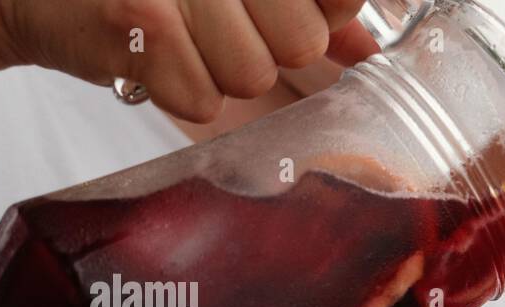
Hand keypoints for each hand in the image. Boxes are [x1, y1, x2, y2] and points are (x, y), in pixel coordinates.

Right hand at [0, 0, 375, 120]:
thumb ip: (311, 2)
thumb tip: (366, 46)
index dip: (330, 10)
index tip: (296, 13)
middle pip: (302, 42)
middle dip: (269, 47)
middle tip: (218, 23)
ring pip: (253, 75)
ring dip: (217, 69)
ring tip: (179, 36)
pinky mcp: (138, 24)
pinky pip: (201, 99)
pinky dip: (175, 89)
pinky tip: (146, 54)